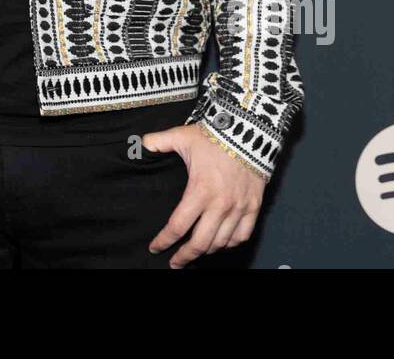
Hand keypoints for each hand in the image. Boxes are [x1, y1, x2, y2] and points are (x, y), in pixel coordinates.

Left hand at [142, 123, 266, 266]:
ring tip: (195, 253)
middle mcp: (220, 205)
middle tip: (174, 262)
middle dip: (185, 256)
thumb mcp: (182, 136)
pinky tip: (220, 244)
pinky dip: (230, 244)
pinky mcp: (253, 207)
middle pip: (200, 243)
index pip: (178, 226)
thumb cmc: (216, 135)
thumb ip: (158, 141)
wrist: (250, 131)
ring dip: (206, 251)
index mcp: (200, 191)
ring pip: (221, 243)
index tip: (155, 247)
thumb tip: (139, 145)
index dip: (164, 240)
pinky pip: (242, 236)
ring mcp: (239, 208)